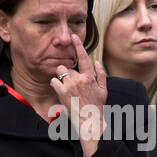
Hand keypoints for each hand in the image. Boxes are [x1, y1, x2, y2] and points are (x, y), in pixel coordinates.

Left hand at [52, 41, 107, 156]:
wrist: (89, 121)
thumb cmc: (97, 106)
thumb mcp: (103, 91)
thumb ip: (101, 75)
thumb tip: (97, 62)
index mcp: (89, 77)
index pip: (83, 58)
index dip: (78, 46)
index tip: (73, 36)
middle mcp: (79, 79)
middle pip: (67, 67)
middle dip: (67, 74)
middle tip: (72, 86)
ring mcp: (70, 84)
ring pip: (60, 72)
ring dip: (61, 78)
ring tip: (67, 89)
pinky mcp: (62, 91)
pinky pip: (53, 81)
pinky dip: (56, 86)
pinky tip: (62, 93)